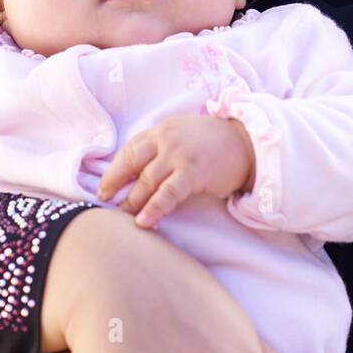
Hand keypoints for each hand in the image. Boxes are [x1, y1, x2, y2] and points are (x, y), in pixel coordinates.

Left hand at [97, 114, 255, 225]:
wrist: (248, 144)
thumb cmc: (215, 144)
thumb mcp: (183, 136)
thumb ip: (162, 149)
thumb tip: (138, 174)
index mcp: (162, 130)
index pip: (131, 149)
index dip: (115, 169)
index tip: (104, 187)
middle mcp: (167, 139)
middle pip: (132, 162)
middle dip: (115, 183)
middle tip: (105, 202)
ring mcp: (179, 154)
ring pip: (147, 180)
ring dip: (132, 201)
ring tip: (124, 217)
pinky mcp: (193, 172)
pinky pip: (168, 193)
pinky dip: (154, 208)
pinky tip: (144, 221)